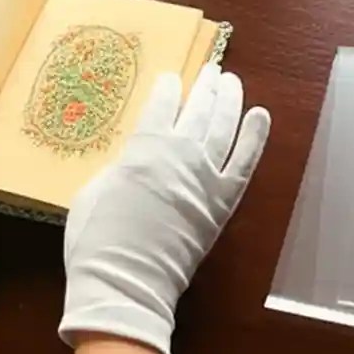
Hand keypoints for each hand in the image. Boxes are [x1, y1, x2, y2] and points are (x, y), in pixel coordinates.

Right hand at [60, 64, 271, 353]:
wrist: (126, 283)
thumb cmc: (97, 239)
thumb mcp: (94, 189)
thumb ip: (120, 166)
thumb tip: (135, 159)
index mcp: (144, 148)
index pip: (162, 104)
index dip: (168, 87)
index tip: (172, 78)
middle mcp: (180, 154)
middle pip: (198, 108)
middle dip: (205, 86)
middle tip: (211, 71)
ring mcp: (207, 177)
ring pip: (225, 126)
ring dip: (229, 99)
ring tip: (231, 82)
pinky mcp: (224, 202)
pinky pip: (246, 162)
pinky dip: (255, 136)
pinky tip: (260, 115)